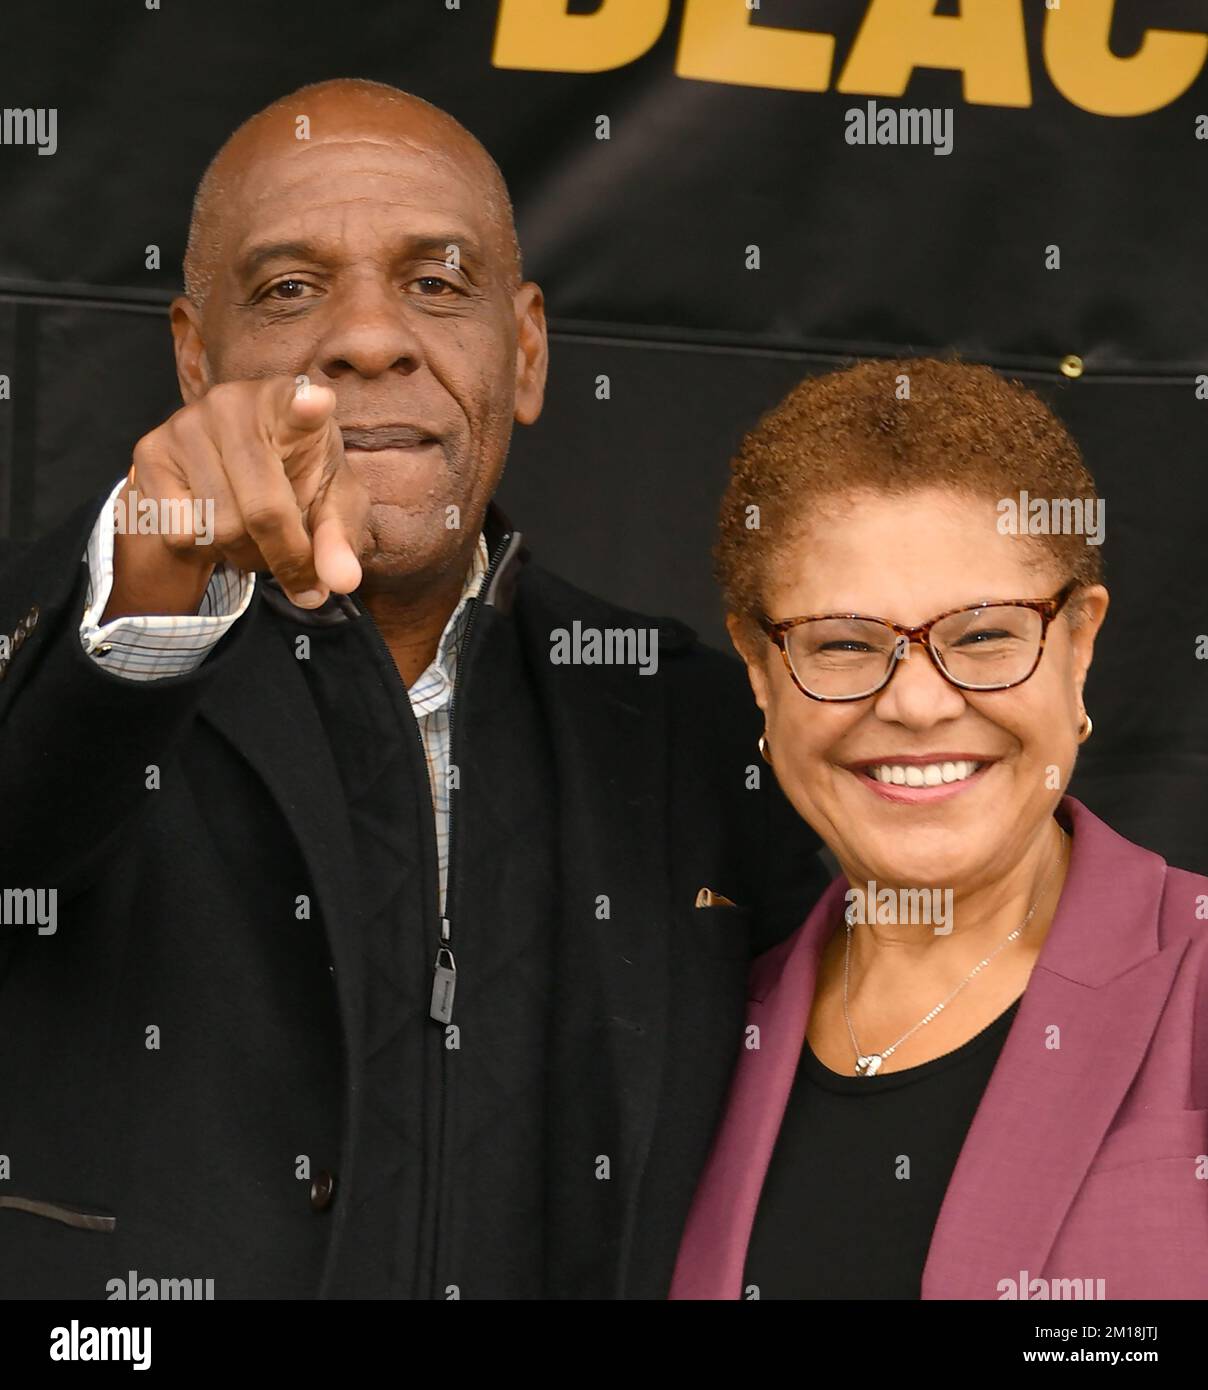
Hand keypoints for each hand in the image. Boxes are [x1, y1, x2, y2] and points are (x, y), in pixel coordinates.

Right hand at [106, 376, 369, 618]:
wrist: (226, 468)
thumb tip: (343, 582)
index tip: (318, 402)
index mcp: (289, 406)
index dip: (308, 406)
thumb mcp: (328, 506)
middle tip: (298, 572)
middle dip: (285, 558)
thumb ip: (338, 541)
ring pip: (219, 529)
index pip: (299, 404)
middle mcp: (233, 405)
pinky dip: (205, 550)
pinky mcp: (150, 452)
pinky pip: (180, 533)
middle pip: (263, 511)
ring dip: (245, 555)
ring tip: (254, 534)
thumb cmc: (293, 479)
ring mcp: (185, 425)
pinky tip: (215, 524)